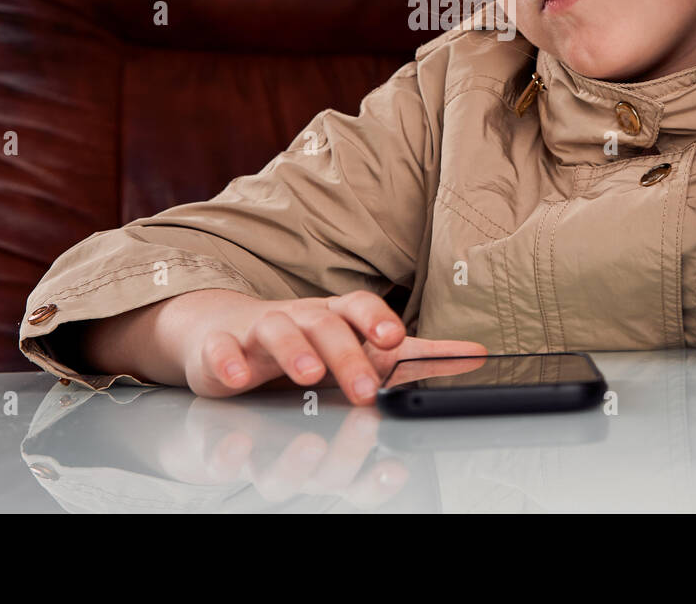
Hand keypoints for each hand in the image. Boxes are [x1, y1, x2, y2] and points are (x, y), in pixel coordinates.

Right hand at [178, 289, 486, 404]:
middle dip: (346, 355)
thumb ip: (416, 357)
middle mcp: (300, 317)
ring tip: (308, 376)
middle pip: (324, 325)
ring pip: (276, 331)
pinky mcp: (221, 349)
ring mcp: (259, 330)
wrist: (228, 334)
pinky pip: (220, 351)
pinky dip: (227, 361)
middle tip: (365, 389)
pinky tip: (238, 377)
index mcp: (336, 316)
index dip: (377, 318)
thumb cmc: (306, 344)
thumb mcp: (361, 348)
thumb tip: (475, 354)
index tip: (395, 337)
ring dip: (294, 352)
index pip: (359, 306)